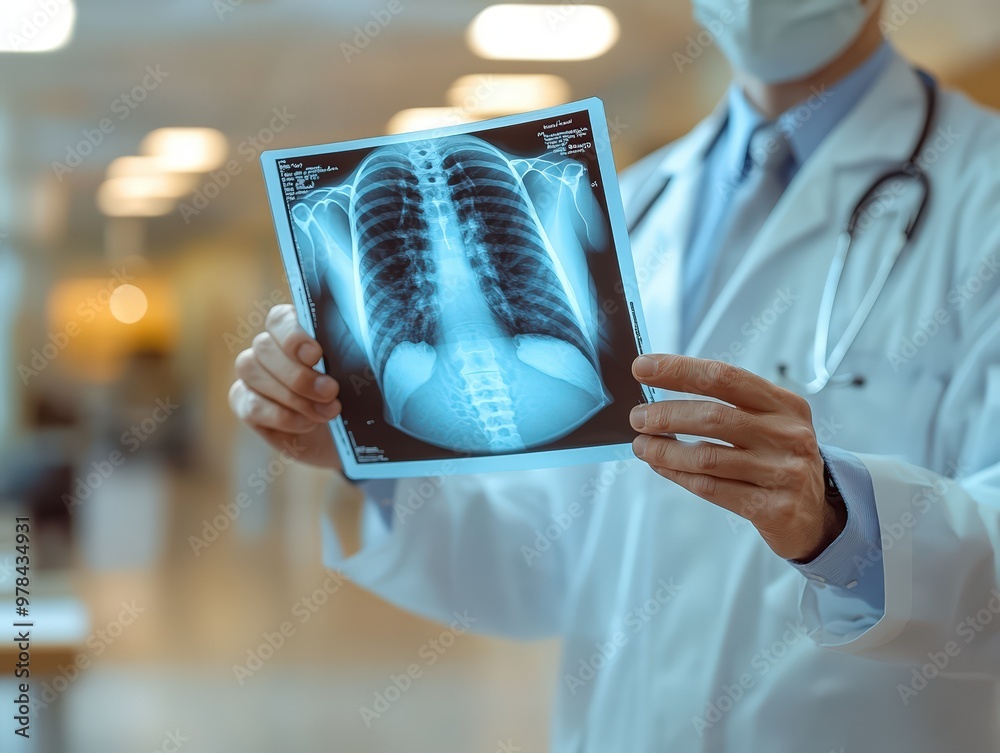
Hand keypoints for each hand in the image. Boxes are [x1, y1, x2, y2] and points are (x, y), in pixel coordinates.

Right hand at [229, 304, 341, 469]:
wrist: (342, 435)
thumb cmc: (349, 396)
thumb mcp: (353, 375)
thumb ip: (346, 357)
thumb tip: (348, 353)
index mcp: (294, 330)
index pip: (279, 319)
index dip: (293, 335)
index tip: (316, 355)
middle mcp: (268, 348)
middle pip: (264, 347)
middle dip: (298, 375)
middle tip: (330, 392)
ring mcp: (253, 375)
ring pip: (252, 371)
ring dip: (292, 397)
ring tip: (326, 412)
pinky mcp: (246, 404)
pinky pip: (251, 406)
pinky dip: (283, 417)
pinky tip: (308, 424)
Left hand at [629, 354, 844, 561]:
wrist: (816, 513)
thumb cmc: (778, 459)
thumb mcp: (768, 424)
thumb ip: (726, 407)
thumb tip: (660, 397)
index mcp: (785, 404)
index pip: (725, 377)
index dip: (679, 369)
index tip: (642, 367)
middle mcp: (788, 435)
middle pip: (713, 416)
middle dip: (666, 415)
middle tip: (637, 417)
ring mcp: (782, 472)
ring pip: (707, 457)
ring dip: (665, 451)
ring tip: (642, 446)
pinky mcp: (772, 508)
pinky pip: (711, 488)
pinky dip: (678, 476)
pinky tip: (662, 468)